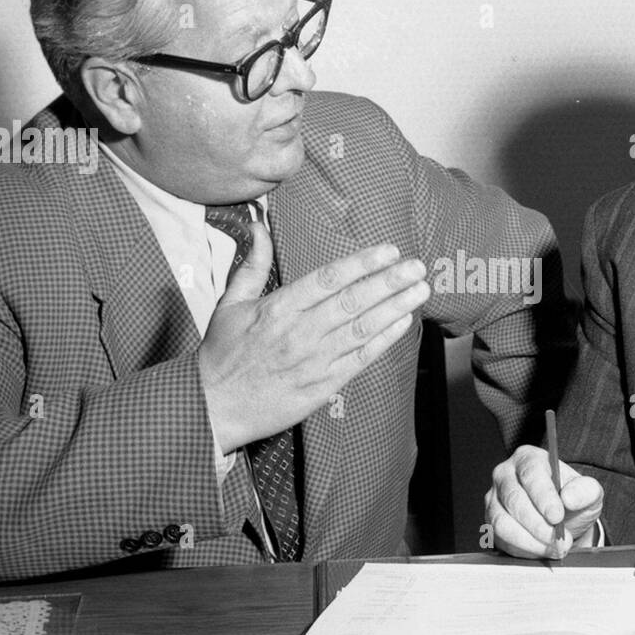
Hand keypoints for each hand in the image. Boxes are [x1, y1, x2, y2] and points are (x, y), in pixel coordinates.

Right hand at [199, 227, 429, 451]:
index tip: (388, 250)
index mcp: (278, 308)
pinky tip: (402, 323)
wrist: (215, 407)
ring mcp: (314, 360)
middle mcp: (300, 332)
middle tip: (417, 266)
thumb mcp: (230, 303)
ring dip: (395, 307)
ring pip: (362, 328)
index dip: (362, 263)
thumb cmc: (222, 354)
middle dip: (389, 281)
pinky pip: (360, 359)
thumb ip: (252, 265)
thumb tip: (258, 227)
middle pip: (353, 301)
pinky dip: (383, 340)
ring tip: (419, 290)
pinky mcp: (323, 386)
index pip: (328, 279)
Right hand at [485, 444, 604, 559]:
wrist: (562, 522)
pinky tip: (541, 551)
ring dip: (529, 541)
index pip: (531, 473)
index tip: (557, 516)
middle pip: (514, 498)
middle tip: (560, 541)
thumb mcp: (589, 493)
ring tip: (554, 549)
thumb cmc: (572, 501)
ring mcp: (494, 499)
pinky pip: (499, 538)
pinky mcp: (490, 523)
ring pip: (502, 521)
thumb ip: (586, 491)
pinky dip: (522, 549)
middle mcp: (505, 475)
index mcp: (528, 458)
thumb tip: (569, 498)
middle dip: (538, 525)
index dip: (543, 496)